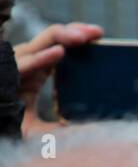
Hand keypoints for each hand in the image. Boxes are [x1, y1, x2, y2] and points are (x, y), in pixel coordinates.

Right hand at [13, 22, 101, 136]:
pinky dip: (43, 58)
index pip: (58, 45)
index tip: (99, 36)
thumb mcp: (41, 128)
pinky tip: (60, 52)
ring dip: (63, 37)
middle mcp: (27, 62)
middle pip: (53, 38)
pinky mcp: (7, 74)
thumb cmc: (10, 124)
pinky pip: (26, 64)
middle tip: (99, 32)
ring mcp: (17, 65)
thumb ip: (60, 130)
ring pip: (40, 43)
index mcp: (36, 69)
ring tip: (83, 37)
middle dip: (75, 31)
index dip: (76, 37)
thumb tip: (88, 135)